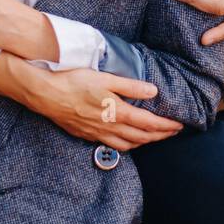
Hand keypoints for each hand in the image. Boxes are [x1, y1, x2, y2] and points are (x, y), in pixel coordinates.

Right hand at [0, 59, 184, 150]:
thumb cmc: (73, 81)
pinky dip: (126, 145)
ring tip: (154, 138)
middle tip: (174, 132)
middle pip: (141, 137)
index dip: (166, 126)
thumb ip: (130, 86)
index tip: (180, 125)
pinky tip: (126, 140)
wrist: (43, 92)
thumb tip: (153, 91)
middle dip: (160, 136)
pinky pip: (111, 145)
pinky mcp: (85, 135)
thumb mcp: (104, 78)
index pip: (149, 123)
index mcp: (116, 112)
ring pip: (127, 145)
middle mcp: (108, 127)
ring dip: (144, 142)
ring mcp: (96, 134)